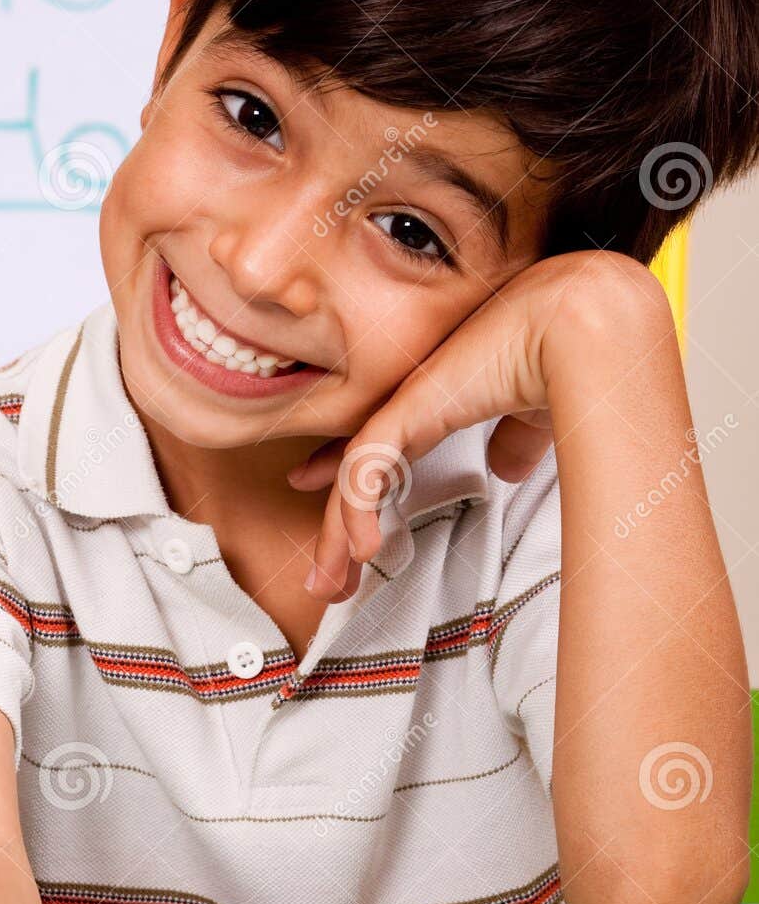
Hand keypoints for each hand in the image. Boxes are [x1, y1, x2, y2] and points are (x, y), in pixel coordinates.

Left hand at [291, 252, 619, 601]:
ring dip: (337, 536)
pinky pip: (366, 469)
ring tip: (328, 583)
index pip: (383, 449)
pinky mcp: (410, 408)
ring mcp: (408, 403)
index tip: (344, 525)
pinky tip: (360, 550)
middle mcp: (416, 400)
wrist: (578, 320)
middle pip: (358, 470)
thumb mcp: (535, 412)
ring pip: (353, 478)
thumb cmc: (567, 350)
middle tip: (326, 577)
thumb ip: (515, 438)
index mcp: (442, 400)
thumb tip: (506, 469)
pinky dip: (356, 511)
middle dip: (336, 527)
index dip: (357, 487)